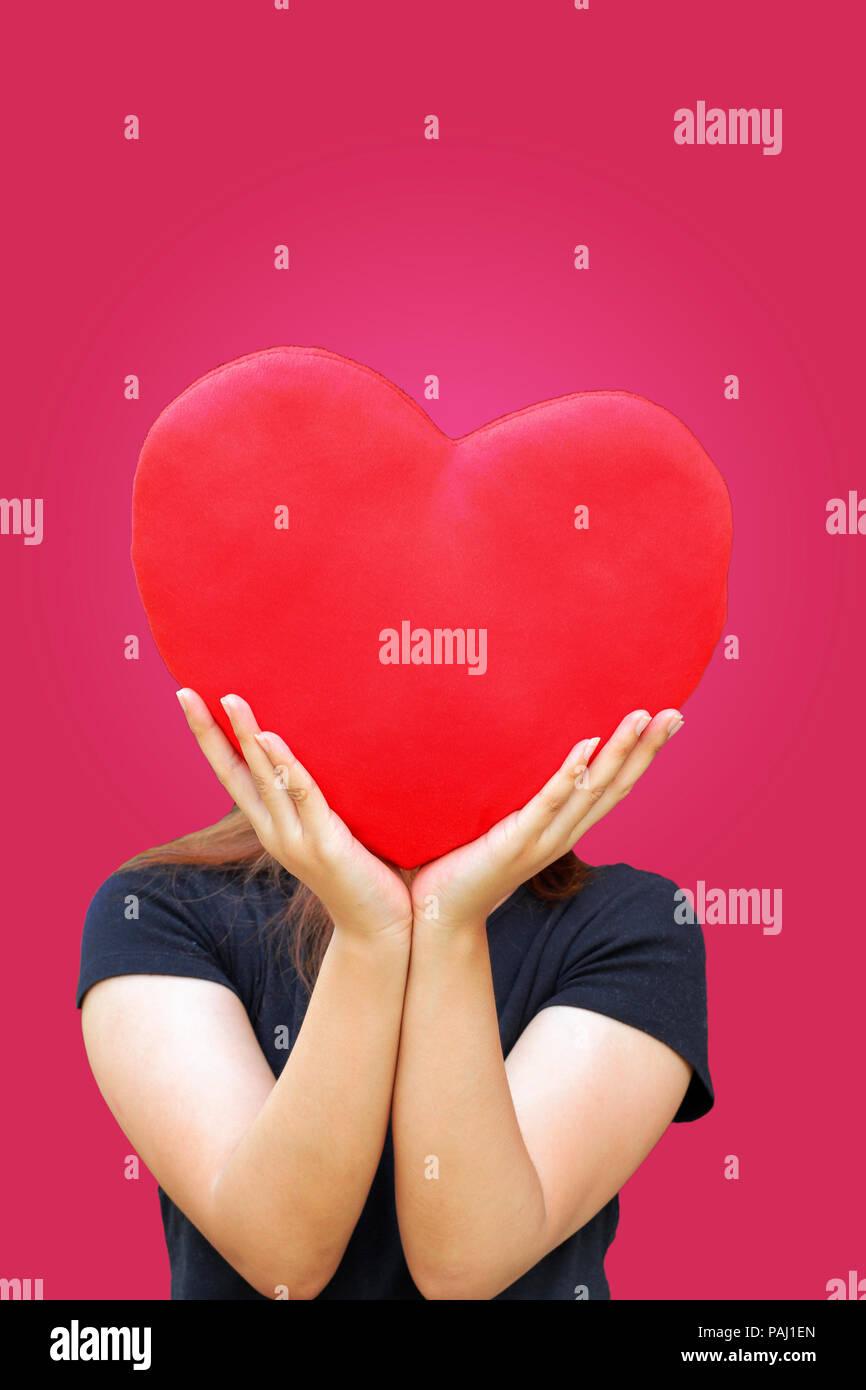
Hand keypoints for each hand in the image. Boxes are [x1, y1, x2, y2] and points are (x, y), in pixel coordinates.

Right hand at [176, 690, 413, 940]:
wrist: (379, 929)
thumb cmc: (363, 875)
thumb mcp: (332, 831)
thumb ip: (321, 800)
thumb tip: (335, 749)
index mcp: (272, 827)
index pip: (233, 774)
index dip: (210, 739)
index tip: (190, 700)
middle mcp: (275, 832)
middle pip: (233, 772)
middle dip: (209, 731)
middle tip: (186, 692)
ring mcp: (296, 839)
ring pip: (264, 778)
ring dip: (247, 736)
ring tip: (231, 699)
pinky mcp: (325, 845)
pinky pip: (303, 795)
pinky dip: (285, 765)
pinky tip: (271, 737)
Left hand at [410, 708, 684, 929]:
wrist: (441, 914)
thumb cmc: (464, 864)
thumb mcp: (502, 825)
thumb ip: (518, 797)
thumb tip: (514, 749)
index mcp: (563, 830)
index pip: (613, 788)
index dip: (642, 756)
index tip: (667, 720)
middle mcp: (562, 834)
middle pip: (615, 786)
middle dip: (646, 749)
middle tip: (674, 713)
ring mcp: (542, 839)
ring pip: (590, 790)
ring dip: (618, 752)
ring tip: (639, 717)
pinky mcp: (514, 841)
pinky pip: (548, 803)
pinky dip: (570, 773)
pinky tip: (586, 744)